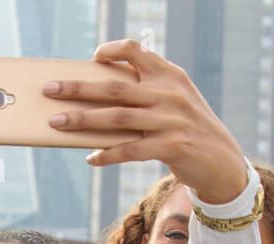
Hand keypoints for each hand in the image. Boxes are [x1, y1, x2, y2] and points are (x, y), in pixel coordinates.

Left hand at [44, 38, 247, 204]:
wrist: (223, 163)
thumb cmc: (190, 131)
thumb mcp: (176, 102)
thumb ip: (147, 93)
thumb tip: (97, 100)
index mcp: (170, 75)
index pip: (136, 51)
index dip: (111, 51)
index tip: (92, 57)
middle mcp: (169, 94)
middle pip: (114, 86)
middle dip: (77, 87)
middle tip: (49, 89)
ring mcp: (171, 120)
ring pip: (116, 118)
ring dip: (82, 120)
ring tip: (57, 122)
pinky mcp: (171, 147)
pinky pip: (130, 150)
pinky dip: (107, 154)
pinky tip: (91, 158)